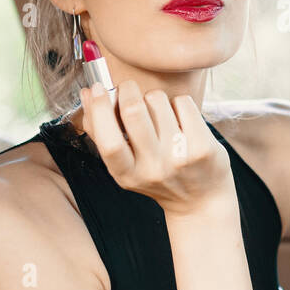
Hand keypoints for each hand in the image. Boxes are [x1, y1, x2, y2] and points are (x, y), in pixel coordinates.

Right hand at [78, 80, 233, 218]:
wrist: (200, 201)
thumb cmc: (157, 175)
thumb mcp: (126, 165)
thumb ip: (101, 132)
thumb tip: (86, 93)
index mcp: (127, 175)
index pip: (108, 141)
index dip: (99, 110)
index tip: (96, 88)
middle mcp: (153, 168)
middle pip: (133, 111)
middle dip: (127, 90)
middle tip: (128, 88)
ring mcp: (179, 158)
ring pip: (158, 101)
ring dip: (154, 97)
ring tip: (158, 112)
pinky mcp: (202, 147)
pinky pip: (183, 103)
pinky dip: (178, 103)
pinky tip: (180, 118)